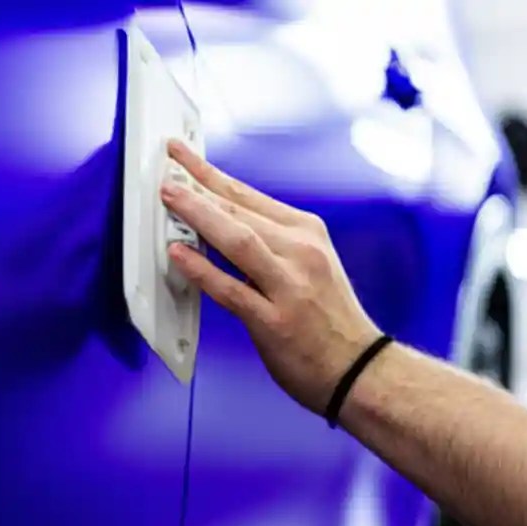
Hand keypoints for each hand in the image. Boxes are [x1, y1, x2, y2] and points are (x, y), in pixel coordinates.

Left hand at [162, 140, 381, 414]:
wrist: (360, 369)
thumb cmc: (329, 321)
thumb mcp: (309, 265)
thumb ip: (270, 244)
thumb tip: (219, 225)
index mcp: (306, 233)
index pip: (248, 195)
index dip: (209, 173)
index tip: (182, 154)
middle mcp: (300, 252)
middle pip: (239, 210)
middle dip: (197, 187)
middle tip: (165, 170)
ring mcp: (289, 285)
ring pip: (237, 239)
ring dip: (199, 215)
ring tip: (168, 199)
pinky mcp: (274, 321)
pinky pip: (231, 289)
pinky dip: (202, 270)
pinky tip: (179, 255)